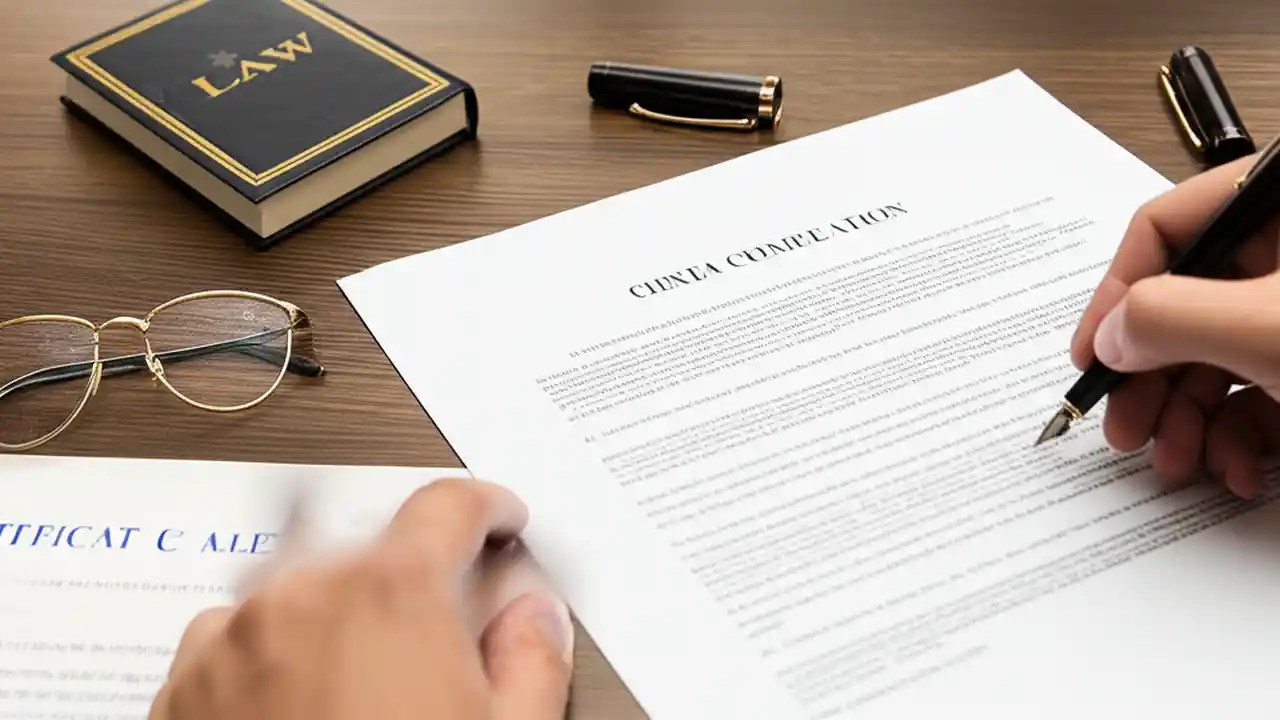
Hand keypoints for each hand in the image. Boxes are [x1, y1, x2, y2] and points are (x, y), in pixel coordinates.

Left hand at [148, 478, 574, 719]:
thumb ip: (533, 658)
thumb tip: (533, 616)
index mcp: (393, 593)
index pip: (449, 504)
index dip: (488, 507)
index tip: (498, 520)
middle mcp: (302, 597)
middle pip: (367, 538)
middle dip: (409, 568)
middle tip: (438, 623)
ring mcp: (232, 641)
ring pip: (291, 580)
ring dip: (332, 602)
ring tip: (362, 668)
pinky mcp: (181, 692)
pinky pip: (228, 634)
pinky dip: (266, 646)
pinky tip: (295, 700)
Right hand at [1070, 154, 1279, 499]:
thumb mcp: (1265, 326)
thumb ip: (1170, 318)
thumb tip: (1113, 335)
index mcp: (1276, 203)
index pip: (1166, 226)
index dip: (1115, 293)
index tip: (1090, 355)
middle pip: (1186, 303)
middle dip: (1152, 380)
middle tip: (1124, 430)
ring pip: (1219, 356)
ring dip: (1188, 421)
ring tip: (1176, 464)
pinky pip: (1261, 389)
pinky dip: (1238, 435)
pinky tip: (1234, 470)